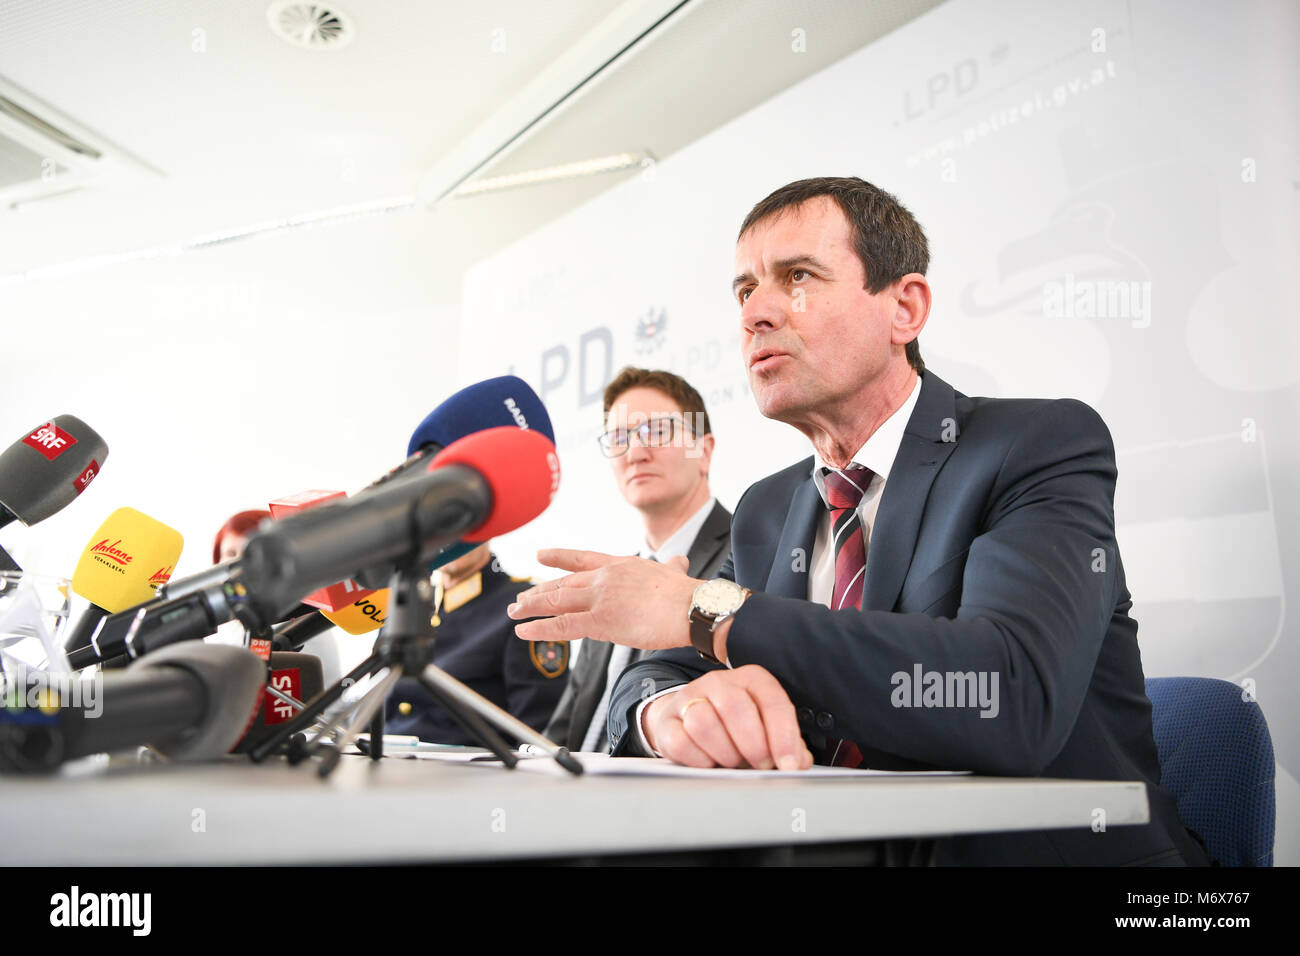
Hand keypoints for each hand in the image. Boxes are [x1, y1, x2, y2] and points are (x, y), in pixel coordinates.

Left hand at [507, 548, 695, 648]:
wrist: (691, 607)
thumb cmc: (686, 594)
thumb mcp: (673, 572)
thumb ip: (670, 567)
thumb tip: (679, 561)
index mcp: (619, 564)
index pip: (581, 558)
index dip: (558, 558)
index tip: (540, 556)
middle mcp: (604, 577)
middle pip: (562, 584)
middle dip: (538, 591)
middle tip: (520, 599)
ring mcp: (600, 598)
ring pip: (556, 602)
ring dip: (531, 607)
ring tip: (513, 613)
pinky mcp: (600, 621)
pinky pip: (562, 625)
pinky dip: (539, 629)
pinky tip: (523, 632)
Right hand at [643, 666, 812, 770]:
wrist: (693, 722)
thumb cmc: (739, 729)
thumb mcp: (768, 731)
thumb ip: (788, 746)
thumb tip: (796, 764)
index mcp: (752, 680)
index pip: (772, 701)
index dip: (783, 736)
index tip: (788, 764)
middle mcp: (720, 683)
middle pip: (734, 707)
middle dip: (752, 744)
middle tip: (760, 765)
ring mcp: (690, 699)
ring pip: (703, 723)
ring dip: (724, 753)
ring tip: (733, 763)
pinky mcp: (668, 721)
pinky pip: (680, 742)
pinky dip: (698, 760)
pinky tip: (710, 763)